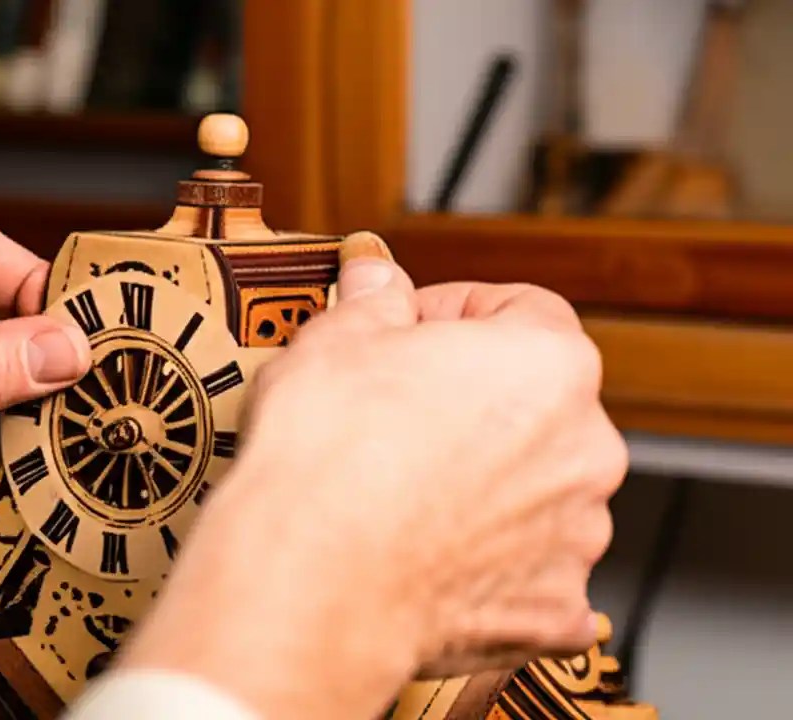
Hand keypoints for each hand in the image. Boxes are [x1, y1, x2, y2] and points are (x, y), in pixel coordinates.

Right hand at [118, 253, 624, 716]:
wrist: (312, 577)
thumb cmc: (327, 456)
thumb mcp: (335, 339)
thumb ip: (374, 299)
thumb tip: (376, 277)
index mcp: (548, 364)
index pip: (525, 310)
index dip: (458, 311)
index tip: (412, 329)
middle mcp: (585, 448)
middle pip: (538, 405)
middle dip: (475, 403)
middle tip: (399, 412)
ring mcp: (574, 535)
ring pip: (537, 491)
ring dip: (488, 485)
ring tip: (405, 490)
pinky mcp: (550, 608)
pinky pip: (532, 576)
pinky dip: (494, 570)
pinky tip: (435, 558)